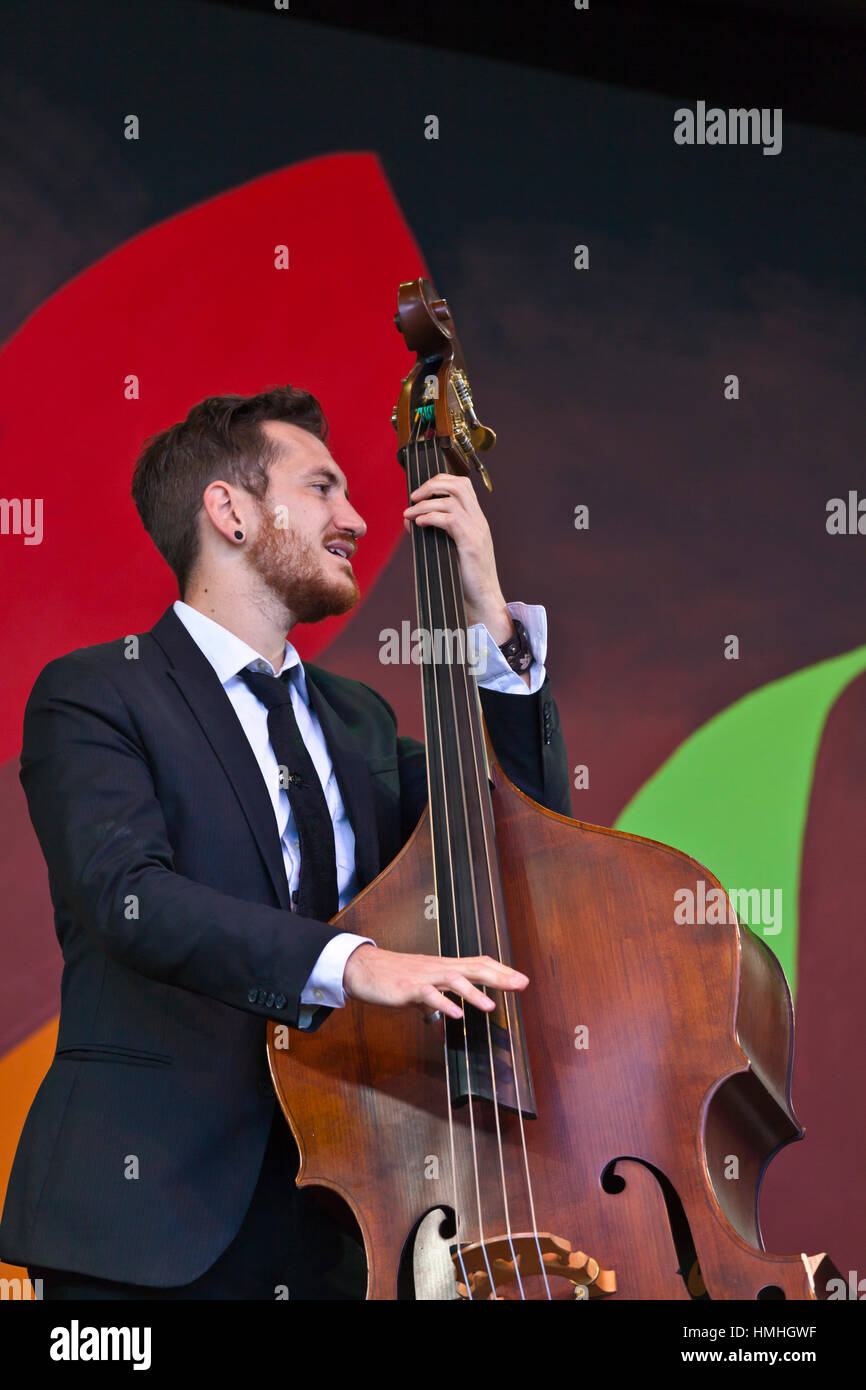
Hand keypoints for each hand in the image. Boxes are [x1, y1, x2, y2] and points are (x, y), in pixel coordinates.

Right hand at [342, 943, 527, 1019]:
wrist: (362, 968)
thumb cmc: (391, 977)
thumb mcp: (418, 990)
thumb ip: (432, 1003)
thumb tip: (440, 1020)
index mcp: (443, 967)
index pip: (477, 964)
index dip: (500, 970)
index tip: (520, 979)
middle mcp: (437, 967)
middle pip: (474, 967)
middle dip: (499, 976)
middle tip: (522, 984)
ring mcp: (423, 976)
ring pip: (454, 979)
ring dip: (474, 992)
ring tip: (492, 1005)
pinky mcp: (408, 987)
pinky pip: (428, 995)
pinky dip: (443, 1004)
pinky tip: (456, 1014)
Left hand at [403, 473, 512, 643]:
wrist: (483, 601)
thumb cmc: (463, 579)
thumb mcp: (447, 550)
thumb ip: (433, 532)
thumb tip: (409, 518)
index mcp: (476, 520)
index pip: (462, 485)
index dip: (440, 481)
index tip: (420, 492)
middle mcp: (479, 521)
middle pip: (460, 484)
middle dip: (432, 484)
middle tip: (413, 497)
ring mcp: (477, 531)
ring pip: (452, 500)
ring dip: (425, 503)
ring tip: (409, 514)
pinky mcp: (471, 544)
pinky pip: (450, 520)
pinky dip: (431, 517)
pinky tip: (419, 524)